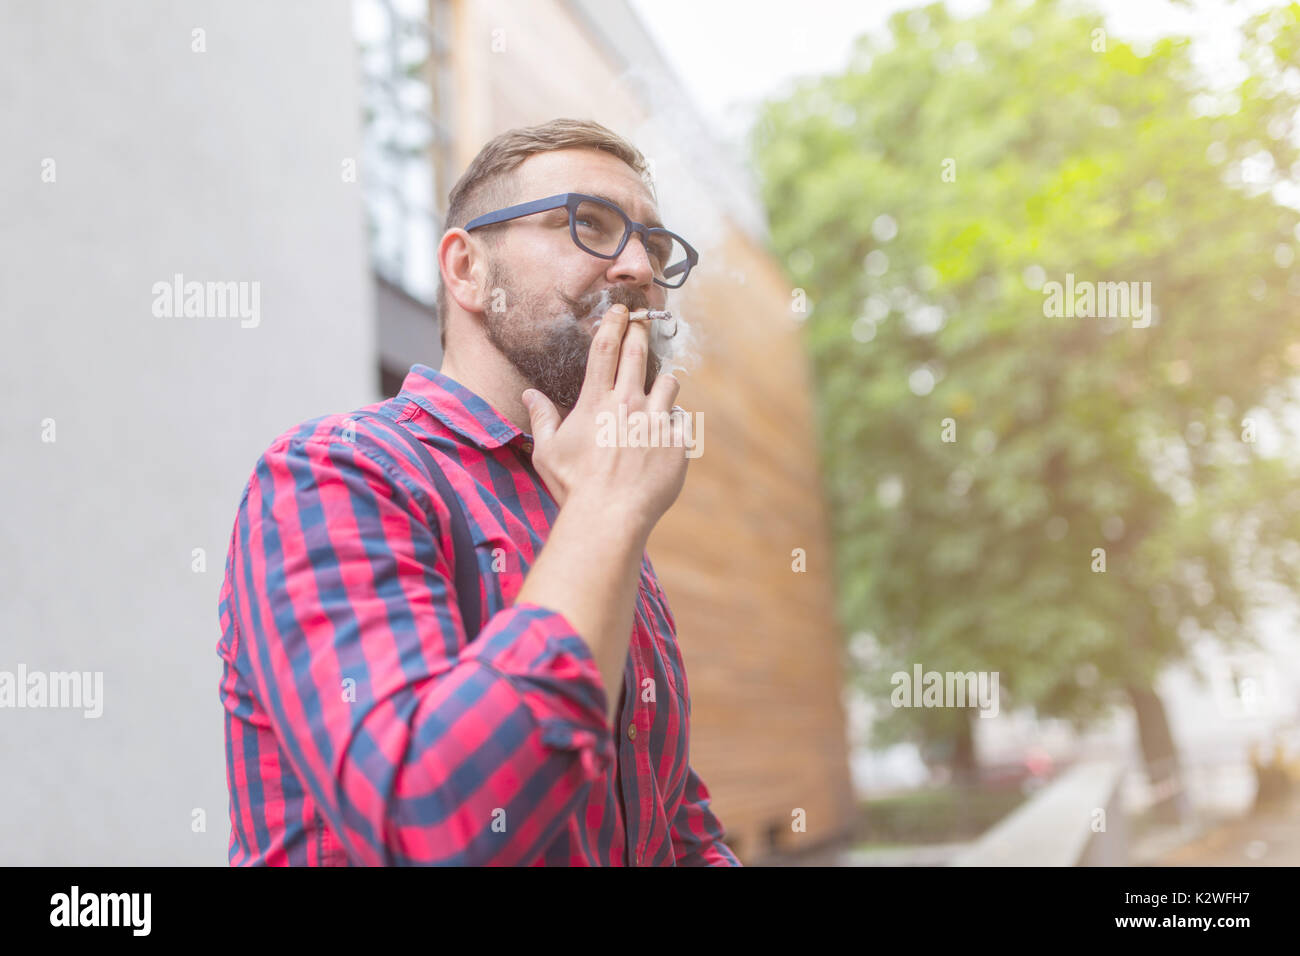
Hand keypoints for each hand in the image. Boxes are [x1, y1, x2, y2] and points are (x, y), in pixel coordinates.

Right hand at [522, 303, 688, 532]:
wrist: (610, 516)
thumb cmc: (574, 486)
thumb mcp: (548, 451)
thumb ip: (541, 418)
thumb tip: (528, 395)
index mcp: (597, 402)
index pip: (606, 348)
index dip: (614, 322)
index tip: (621, 310)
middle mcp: (629, 404)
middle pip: (639, 353)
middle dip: (642, 332)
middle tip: (644, 323)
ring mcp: (656, 422)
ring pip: (669, 382)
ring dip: (662, 383)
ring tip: (656, 394)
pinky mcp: (678, 443)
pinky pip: (681, 420)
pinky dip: (673, 424)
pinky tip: (663, 438)